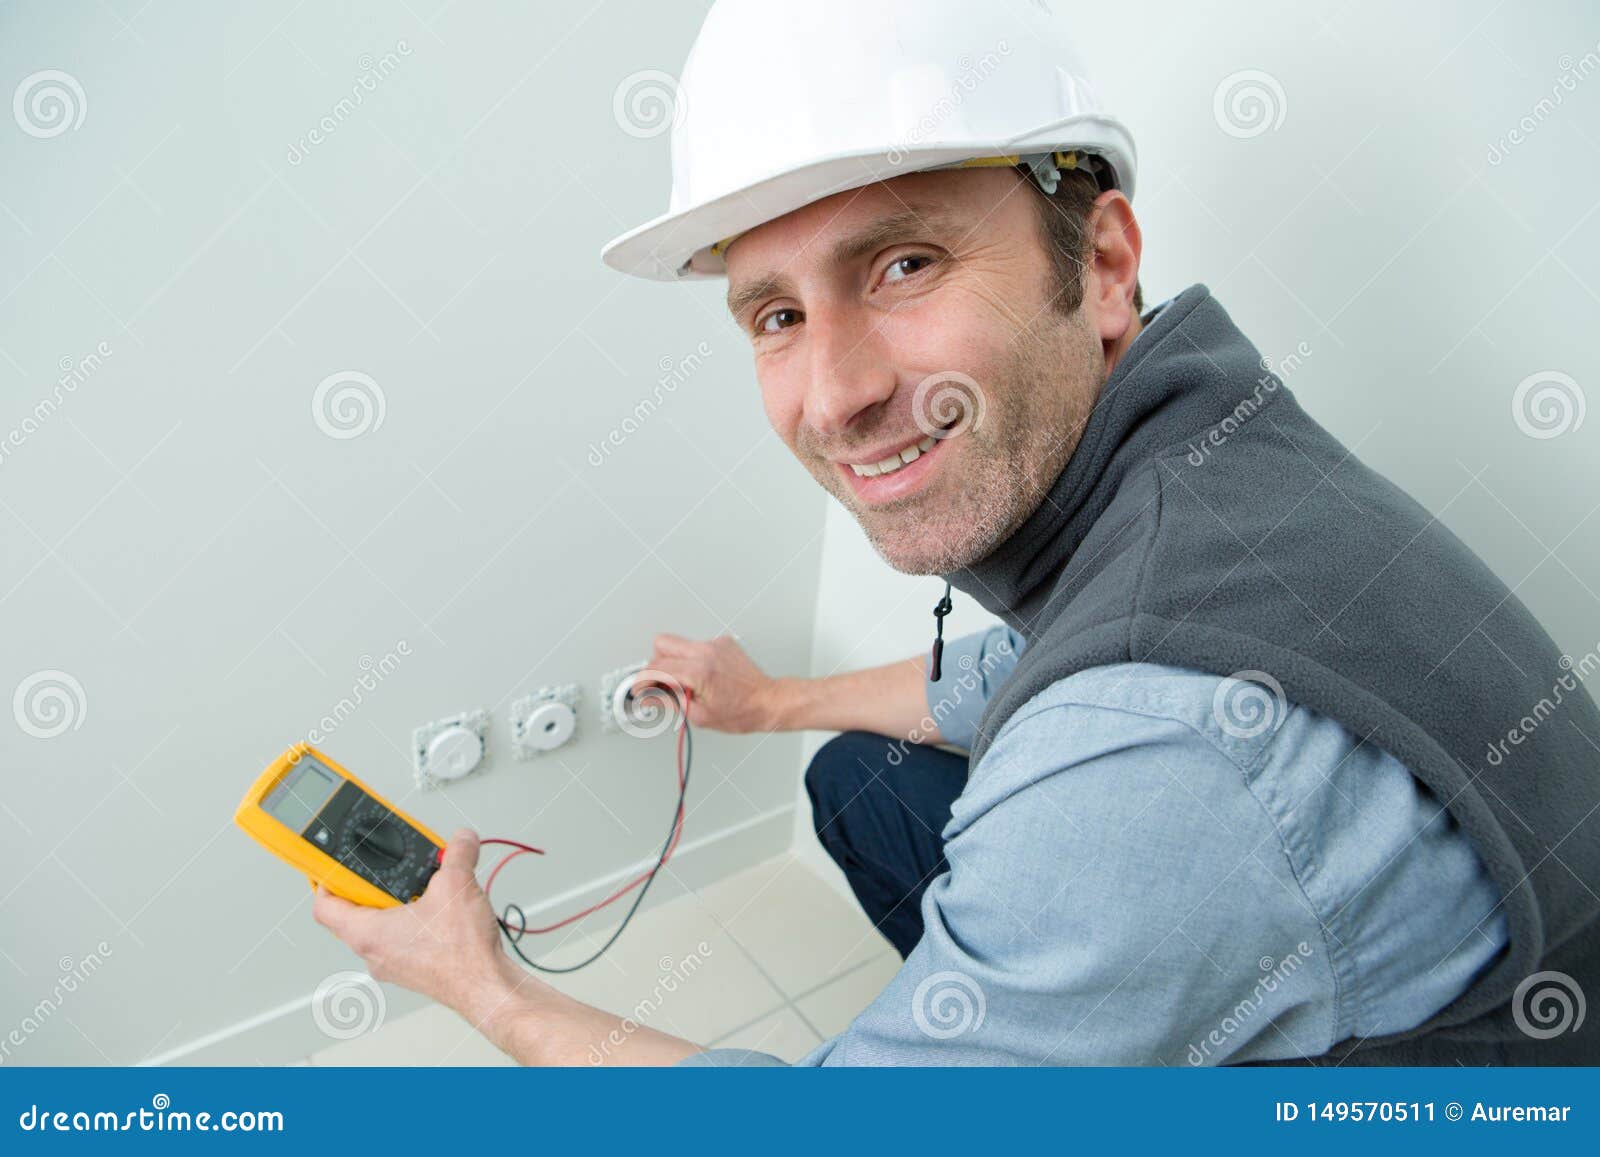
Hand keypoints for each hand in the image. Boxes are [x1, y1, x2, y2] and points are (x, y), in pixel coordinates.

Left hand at [312, 828, 524, 1022]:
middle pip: (353, 913)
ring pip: (380, 926)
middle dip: (373, 885)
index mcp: (367, 933)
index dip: (325, 880)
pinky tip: (439, 909)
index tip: (332, 865)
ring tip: (421, 886)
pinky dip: (414, 920)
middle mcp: (373, 952)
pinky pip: (402, 938)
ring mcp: (393, 964)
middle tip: (390, 869)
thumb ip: (456, 853)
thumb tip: (460, 840)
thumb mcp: (457, 885)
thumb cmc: (461, 955)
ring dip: (396, 903)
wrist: (485, 986)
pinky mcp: (413, 969)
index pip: (324, 906)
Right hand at [646, 633, 783, 732]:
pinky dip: (693, 660)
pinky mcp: (723, 643)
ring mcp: (716, 644)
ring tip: (687, 684)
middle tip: (661, 683)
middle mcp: (706, 651)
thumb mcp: (700, 715)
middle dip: (656, 664)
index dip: (642, 679)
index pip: (657, 667)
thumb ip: (670, 702)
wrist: (768, 702)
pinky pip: (697, 646)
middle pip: (662, 643)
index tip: (640, 689)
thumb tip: (651, 697)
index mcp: (699, 671)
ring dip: (676, 662)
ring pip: (679, 643)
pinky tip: (703, 676)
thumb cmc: (743, 712)